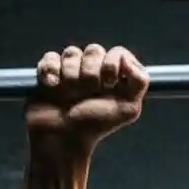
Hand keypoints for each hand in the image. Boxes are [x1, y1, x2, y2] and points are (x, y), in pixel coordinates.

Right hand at [26, 44, 148, 145]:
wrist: (62, 139)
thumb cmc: (95, 125)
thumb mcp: (128, 108)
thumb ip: (139, 81)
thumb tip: (126, 57)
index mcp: (114, 75)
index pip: (117, 52)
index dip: (112, 65)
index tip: (109, 85)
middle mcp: (93, 69)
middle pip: (94, 49)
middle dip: (91, 74)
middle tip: (87, 94)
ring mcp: (70, 69)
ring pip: (72, 53)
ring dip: (71, 76)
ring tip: (69, 96)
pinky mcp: (49, 72)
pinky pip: (50, 58)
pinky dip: (50, 71)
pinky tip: (52, 87)